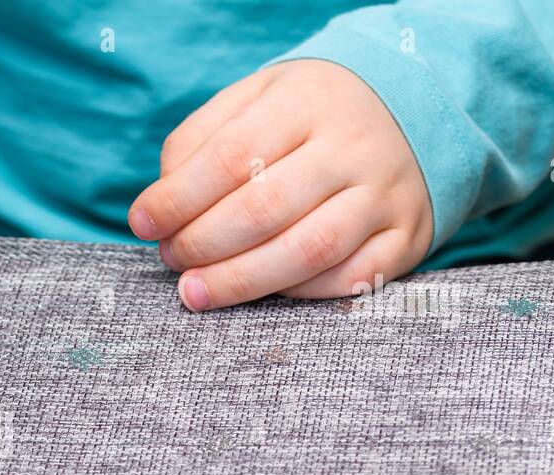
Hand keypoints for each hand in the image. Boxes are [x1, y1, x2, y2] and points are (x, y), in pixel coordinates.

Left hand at [128, 60, 432, 310]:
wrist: (410, 110)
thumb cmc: (305, 117)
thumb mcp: (253, 102)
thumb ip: (199, 143)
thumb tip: (162, 204)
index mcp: (307, 102)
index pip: (230, 156)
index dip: (178, 198)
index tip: (143, 223)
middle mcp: (353, 147)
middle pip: (264, 209)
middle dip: (203, 244)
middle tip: (172, 260)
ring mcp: (386, 194)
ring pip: (308, 250)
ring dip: (241, 281)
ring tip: (195, 292)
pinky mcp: (407, 236)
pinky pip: (350, 279)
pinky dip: (298, 294)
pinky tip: (262, 293)